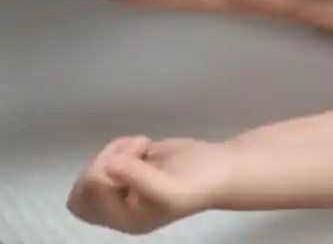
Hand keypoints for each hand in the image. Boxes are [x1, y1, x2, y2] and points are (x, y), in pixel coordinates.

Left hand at [68, 136, 228, 234]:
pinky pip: (108, 155)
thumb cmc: (198, 184)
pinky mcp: (130, 167)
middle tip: (132, 154)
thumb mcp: (170, 190)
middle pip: (81, 190)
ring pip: (92, 170)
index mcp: (125, 219)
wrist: (220, 168)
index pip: (88, 199)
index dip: (104, 175)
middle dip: (102, 165)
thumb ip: (136, 178)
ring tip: (141, 146)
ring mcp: (122, 186)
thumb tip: (108, 164)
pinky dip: (121, 145)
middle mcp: (118, 206)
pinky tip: (144, 144)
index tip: (135, 162)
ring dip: (112, 152)